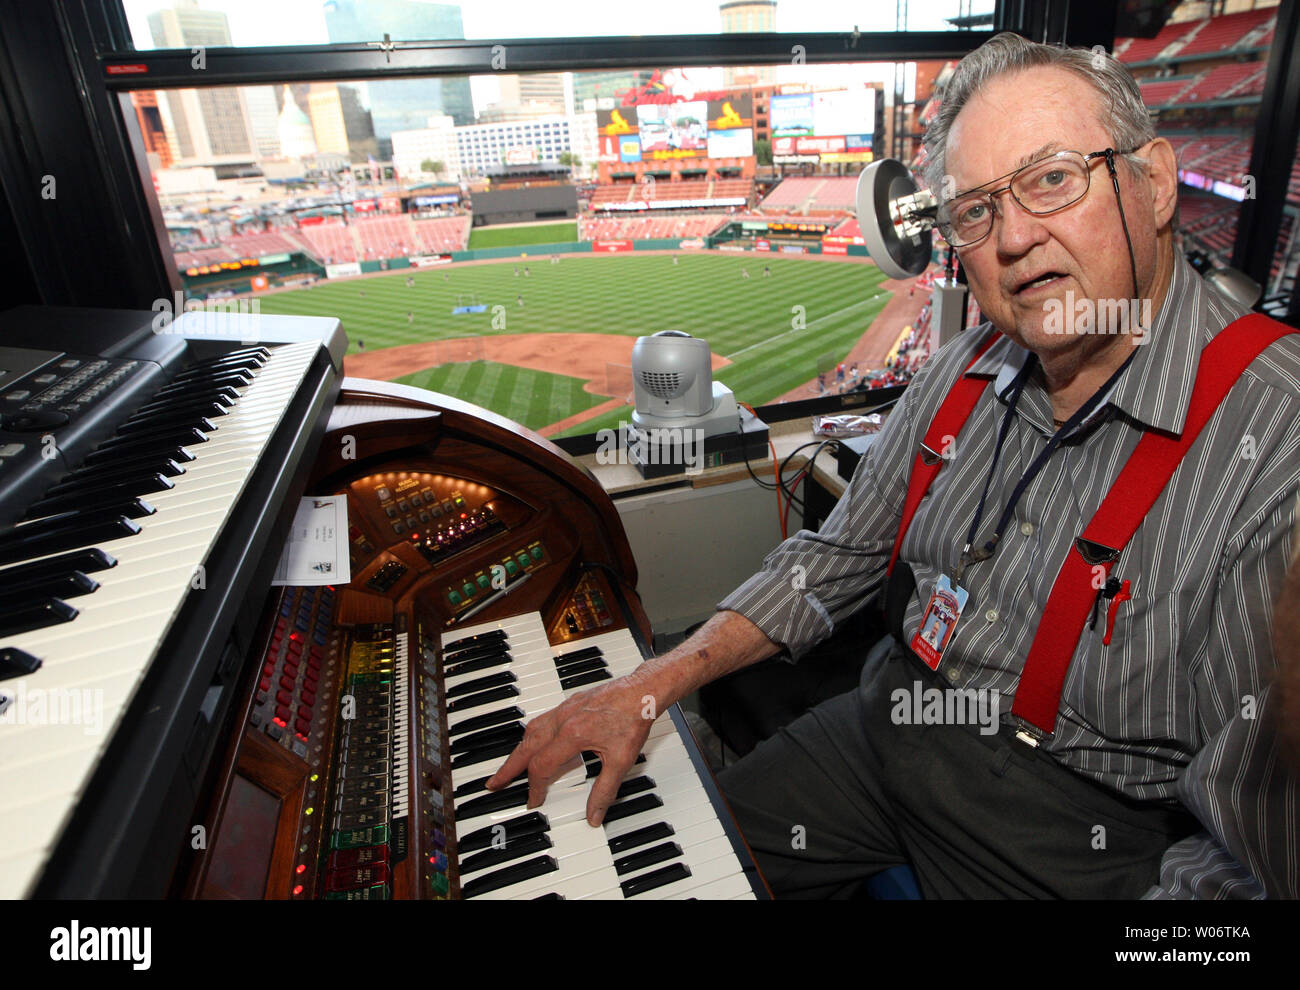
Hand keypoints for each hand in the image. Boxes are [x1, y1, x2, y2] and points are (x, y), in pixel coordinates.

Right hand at [484, 674, 657, 825]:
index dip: (535, 787)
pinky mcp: (570, 703)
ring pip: (532, 731)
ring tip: (510, 765)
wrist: (642, 691)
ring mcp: (564, 709)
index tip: (533, 800)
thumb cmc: (633, 718)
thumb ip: (604, 790)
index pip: (542, 767)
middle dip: (508, 768)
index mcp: (572, 735)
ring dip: (518, 750)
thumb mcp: (621, 761)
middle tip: (494, 783)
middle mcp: (563, 720)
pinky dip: (532, 735)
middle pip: (526, 747)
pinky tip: (535, 741)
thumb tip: (594, 814)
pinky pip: (542, 720)